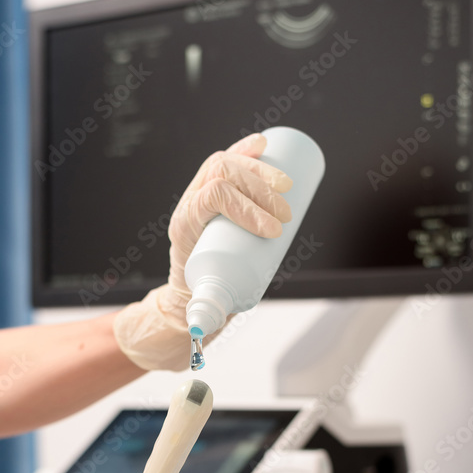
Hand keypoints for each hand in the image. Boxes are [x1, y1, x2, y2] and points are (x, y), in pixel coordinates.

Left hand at [113, 133, 292, 370]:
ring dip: (261, 169)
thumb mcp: (200, 303)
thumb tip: (205, 327)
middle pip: (223, 174)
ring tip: (288, 186)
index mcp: (184, 224)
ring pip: (228, 162)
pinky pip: (230, 159)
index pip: (213, 197)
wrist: (189, 283)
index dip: (246, 207)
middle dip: (261, 188)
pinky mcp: (217, 186)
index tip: (273, 232)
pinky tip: (264, 145)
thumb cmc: (199, 296)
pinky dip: (247, 150)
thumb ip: (203, 316)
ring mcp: (201, 190)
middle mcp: (190, 201)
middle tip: (287, 214)